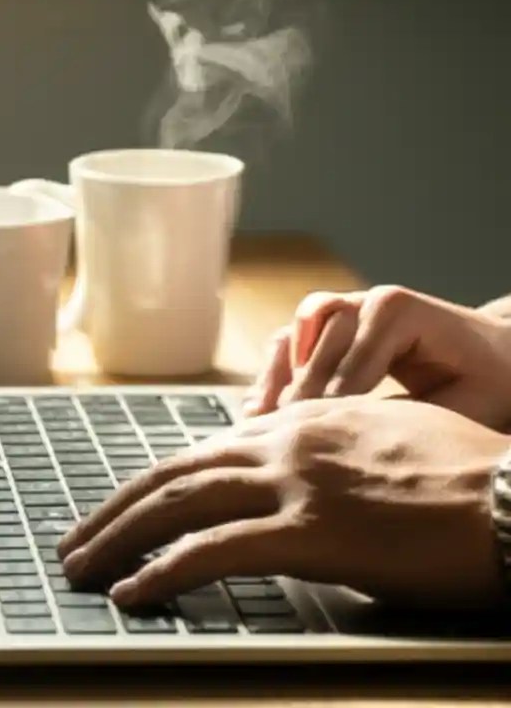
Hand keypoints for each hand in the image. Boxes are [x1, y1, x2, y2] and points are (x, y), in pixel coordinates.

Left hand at [57, 398, 510, 610]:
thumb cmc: (473, 478)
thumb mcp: (389, 442)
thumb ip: (331, 451)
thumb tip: (297, 472)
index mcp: (303, 419)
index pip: (202, 452)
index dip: (153, 484)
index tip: (120, 510)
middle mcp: (287, 439)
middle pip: (173, 473)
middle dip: (114, 510)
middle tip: (74, 541)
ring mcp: (296, 482)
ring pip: (178, 504)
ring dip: (118, 538)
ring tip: (81, 568)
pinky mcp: (313, 531)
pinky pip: (214, 550)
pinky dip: (164, 570)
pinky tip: (133, 591)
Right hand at [242, 285, 510, 428]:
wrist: (501, 360)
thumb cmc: (491, 386)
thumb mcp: (465, 408)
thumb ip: (409, 418)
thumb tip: (354, 442)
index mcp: (402, 311)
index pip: (351, 360)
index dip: (332, 405)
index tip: (315, 446)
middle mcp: (368, 301)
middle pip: (314, 346)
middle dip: (300, 396)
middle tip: (282, 442)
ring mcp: (348, 309)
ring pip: (294, 336)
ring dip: (276, 379)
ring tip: (262, 421)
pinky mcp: (334, 327)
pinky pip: (290, 342)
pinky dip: (274, 373)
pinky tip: (260, 408)